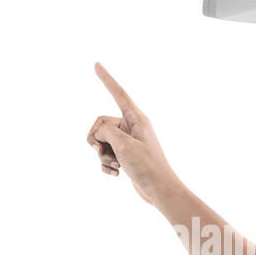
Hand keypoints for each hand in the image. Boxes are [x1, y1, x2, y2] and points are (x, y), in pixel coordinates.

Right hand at [87, 61, 179, 206]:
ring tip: (117, 166)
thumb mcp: (124, 145)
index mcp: (136, 119)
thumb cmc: (147, 167)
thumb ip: (106, 132)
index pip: (118, 93)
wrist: (159, 191)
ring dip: (103, 156)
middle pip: (100, 124)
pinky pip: (105, 155)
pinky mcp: (124, 156)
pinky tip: (117, 175)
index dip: (106, 79)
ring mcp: (127, 142)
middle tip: (106, 152)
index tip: (96, 64)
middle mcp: (131, 127)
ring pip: (101, 142)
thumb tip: (98, 136)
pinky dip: (106, 166)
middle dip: (98, 140)